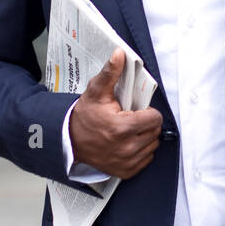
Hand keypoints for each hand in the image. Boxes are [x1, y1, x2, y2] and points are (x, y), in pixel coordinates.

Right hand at [68, 47, 162, 178]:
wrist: (69, 140)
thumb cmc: (85, 115)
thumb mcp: (96, 91)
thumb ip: (111, 72)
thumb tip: (120, 53)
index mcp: (123, 128)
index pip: (156, 118)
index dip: (148, 111)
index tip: (136, 110)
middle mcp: (127, 148)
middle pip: (155, 132)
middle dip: (147, 123)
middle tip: (131, 119)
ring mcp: (127, 162)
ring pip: (153, 145)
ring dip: (145, 137)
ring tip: (130, 131)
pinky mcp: (126, 172)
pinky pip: (146, 159)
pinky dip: (141, 151)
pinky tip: (128, 143)